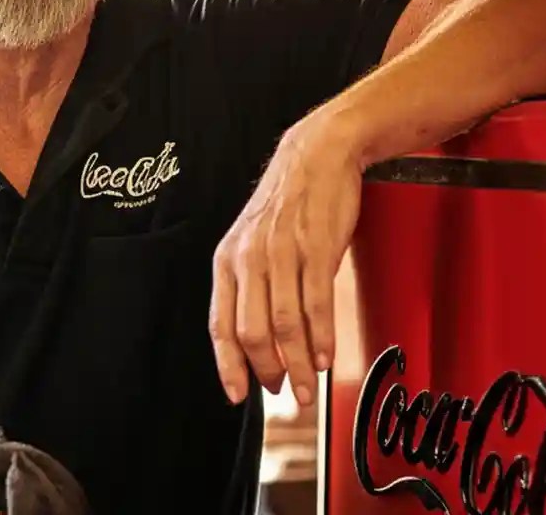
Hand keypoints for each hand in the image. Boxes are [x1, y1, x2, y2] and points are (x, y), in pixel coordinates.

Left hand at [209, 112, 363, 406]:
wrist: (319, 153)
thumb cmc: (290, 200)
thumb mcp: (254, 238)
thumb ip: (251, 283)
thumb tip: (257, 335)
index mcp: (229, 259)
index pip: (220, 324)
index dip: (228, 365)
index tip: (236, 393)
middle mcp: (251, 259)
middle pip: (253, 332)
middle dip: (268, 371)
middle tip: (283, 391)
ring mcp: (284, 255)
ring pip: (285, 326)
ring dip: (298, 366)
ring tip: (307, 387)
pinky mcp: (317, 251)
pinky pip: (316, 306)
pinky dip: (321, 339)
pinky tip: (325, 356)